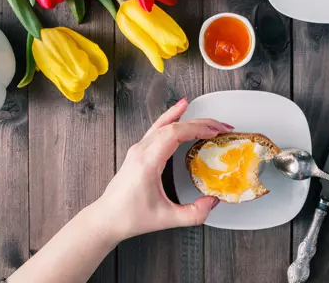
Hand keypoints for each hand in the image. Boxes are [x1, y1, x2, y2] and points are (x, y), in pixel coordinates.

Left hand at [93, 98, 230, 240]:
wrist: (107, 218)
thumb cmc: (130, 217)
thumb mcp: (166, 219)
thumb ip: (193, 213)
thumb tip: (213, 202)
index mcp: (147, 162)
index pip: (173, 134)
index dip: (196, 128)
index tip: (215, 132)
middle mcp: (141, 151)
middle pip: (172, 126)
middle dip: (200, 123)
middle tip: (221, 127)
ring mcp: (138, 149)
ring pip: (164, 124)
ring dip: (188, 119)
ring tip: (208, 118)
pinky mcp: (139, 151)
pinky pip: (157, 128)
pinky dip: (171, 117)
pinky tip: (180, 110)